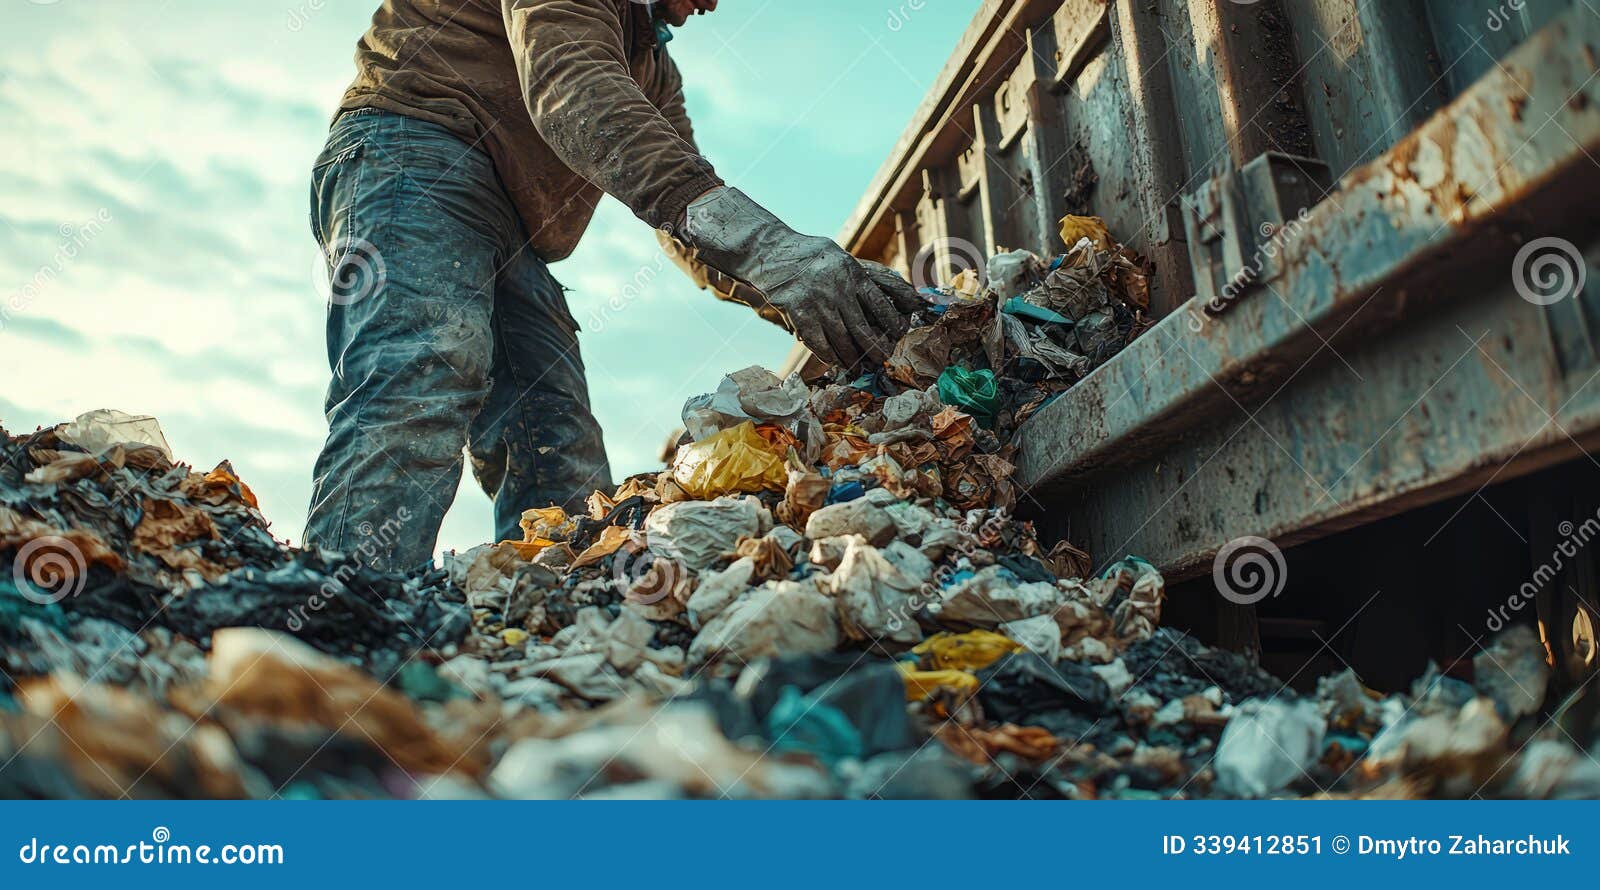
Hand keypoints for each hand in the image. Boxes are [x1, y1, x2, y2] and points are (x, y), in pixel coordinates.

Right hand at [680, 187, 920, 369]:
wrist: (770, 251)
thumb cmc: (809, 254)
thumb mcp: (839, 256)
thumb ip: (862, 275)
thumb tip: (895, 291)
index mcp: (851, 272)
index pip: (879, 303)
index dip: (891, 322)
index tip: (900, 335)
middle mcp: (837, 288)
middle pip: (862, 327)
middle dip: (875, 348)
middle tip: (884, 361)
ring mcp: (816, 301)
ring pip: (840, 339)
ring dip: (851, 357)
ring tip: (860, 368)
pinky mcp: (797, 312)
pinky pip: (816, 341)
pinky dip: (828, 355)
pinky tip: (836, 363)